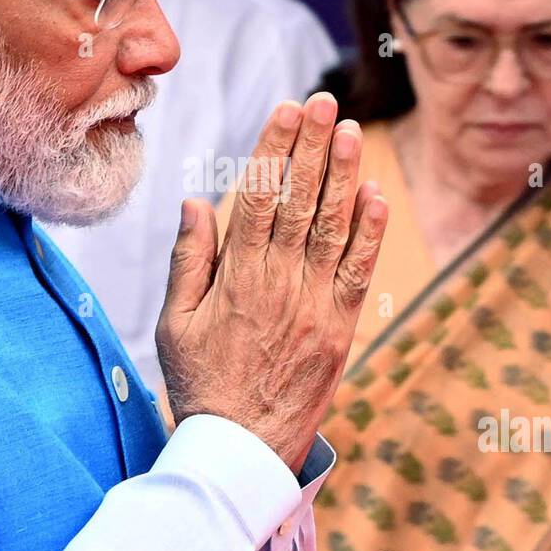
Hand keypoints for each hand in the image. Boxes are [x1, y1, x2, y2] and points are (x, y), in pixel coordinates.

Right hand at [156, 92, 387, 471]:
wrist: (241, 449)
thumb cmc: (200, 382)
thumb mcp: (175, 323)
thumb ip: (188, 260)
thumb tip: (196, 200)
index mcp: (236, 278)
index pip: (259, 197)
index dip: (275, 148)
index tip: (287, 109)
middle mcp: (279, 284)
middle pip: (300, 202)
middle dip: (313, 146)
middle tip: (326, 101)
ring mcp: (314, 306)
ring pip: (332, 228)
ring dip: (344, 176)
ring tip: (352, 131)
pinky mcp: (340, 329)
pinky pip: (359, 273)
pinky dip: (369, 234)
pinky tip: (375, 196)